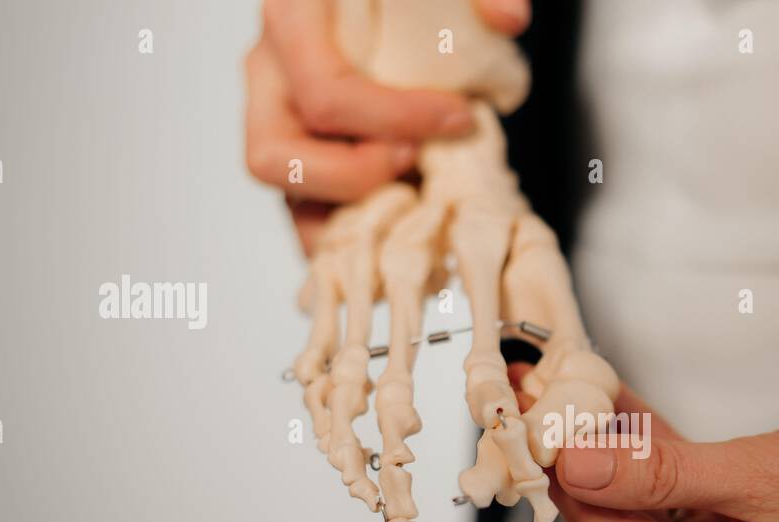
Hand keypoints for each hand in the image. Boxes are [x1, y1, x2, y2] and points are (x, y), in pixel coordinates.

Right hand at [244, 0, 530, 254]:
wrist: (385, 5)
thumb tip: (509, 19)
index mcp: (291, 21)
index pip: (326, 95)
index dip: (397, 119)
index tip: (461, 117)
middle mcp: (269, 79)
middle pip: (275, 160)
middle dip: (359, 177)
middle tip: (420, 161)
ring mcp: (279, 126)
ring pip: (289, 202)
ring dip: (355, 221)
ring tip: (422, 208)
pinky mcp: (303, 162)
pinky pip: (311, 220)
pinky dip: (358, 240)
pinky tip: (414, 236)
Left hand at [548, 387, 778, 521]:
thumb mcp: (767, 475)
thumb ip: (663, 473)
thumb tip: (575, 464)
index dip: (570, 483)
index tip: (534, 420)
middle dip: (590, 461)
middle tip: (548, 392)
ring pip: (651, 508)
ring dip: (620, 451)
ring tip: (578, 388)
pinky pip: (684, 496)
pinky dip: (658, 454)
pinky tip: (623, 408)